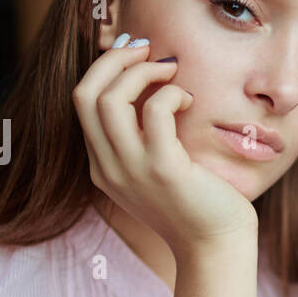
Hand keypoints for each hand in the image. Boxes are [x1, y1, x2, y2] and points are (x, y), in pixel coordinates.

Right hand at [72, 35, 256, 253]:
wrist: (215, 247)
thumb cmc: (196, 204)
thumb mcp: (157, 170)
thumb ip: (144, 138)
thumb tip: (149, 84)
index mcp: (102, 166)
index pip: (82, 102)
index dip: (105, 69)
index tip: (136, 55)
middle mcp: (108, 168)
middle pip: (85, 93)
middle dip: (113, 60)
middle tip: (147, 49)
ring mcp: (132, 170)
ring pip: (109, 99)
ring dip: (140, 71)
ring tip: (170, 70)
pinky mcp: (164, 170)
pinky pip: (155, 112)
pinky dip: (170, 94)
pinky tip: (189, 100)